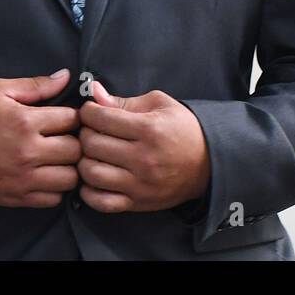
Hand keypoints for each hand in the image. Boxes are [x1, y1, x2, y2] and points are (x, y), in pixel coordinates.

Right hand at [0, 69, 81, 207]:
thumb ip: (35, 85)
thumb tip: (65, 77)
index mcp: (26, 121)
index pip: (72, 120)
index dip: (73, 117)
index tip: (66, 119)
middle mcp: (28, 152)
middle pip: (75, 150)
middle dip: (74, 142)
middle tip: (65, 139)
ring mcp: (24, 178)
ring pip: (70, 178)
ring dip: (68, 168)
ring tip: (58, 159)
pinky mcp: (17, 198)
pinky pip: (53, 199)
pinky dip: (55, 188)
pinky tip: (46, 176)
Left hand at [75, 81, 210, 212]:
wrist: (210, 163)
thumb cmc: (182, 129)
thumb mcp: (159, 105)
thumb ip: (124, 101)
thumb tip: (94, 92)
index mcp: (149, 129)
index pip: (100, 118)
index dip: (88, 112)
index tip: (90, 112)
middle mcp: (143, 158)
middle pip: (92, 145)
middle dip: (84, 134)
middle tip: (90, 131)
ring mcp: (140, 184)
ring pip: (92, 173)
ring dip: (84, 161)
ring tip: (91, 154)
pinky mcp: (138, 202)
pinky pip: (101, 202)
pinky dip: (89, 192)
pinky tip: (93, 179)